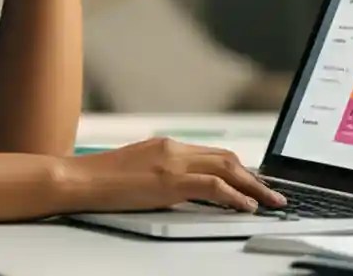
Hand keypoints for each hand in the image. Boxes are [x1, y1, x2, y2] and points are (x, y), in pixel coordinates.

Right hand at [60, 138, 286, 212]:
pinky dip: (235, 196)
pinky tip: (246, 206)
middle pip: (227, 157)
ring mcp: (172, 162)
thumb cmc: (99, 179)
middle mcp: (173, 148)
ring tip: (271, 202)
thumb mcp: (136, 170)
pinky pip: (214, 186)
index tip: (254, 181)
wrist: (79, 179)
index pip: (212, 153)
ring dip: (254, 186)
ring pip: (228, 168)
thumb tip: (180, 187)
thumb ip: (160, 172)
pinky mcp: (170, 181)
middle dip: (254, 176)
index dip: (239, 167)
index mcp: (165, 145)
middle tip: (273, 193)